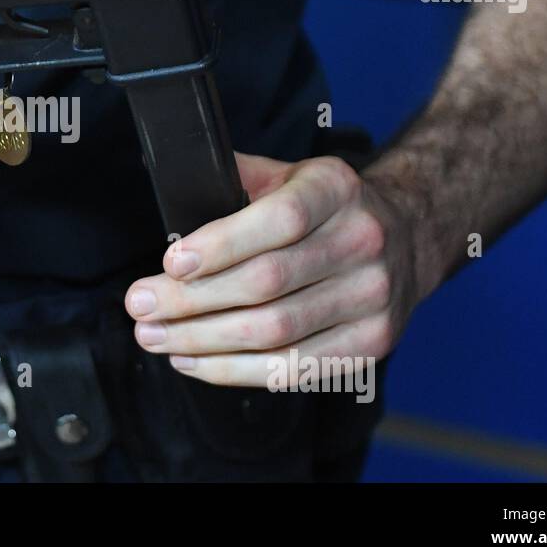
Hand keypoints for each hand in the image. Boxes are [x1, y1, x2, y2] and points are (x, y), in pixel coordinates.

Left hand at [124, 152, 421, 386]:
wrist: (406, 239)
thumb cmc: (325, 209)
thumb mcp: (289, 175)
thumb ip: (236, 180)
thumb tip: (172, 184)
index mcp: (335, 188)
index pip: (279, 220)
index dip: (221, 244)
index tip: (170, 262)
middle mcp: (361, 241)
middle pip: (267, 282)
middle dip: (191, 300)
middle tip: (140, 305)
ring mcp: (371, 297)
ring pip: (274, 333)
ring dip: (202, 340)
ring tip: (155, 336)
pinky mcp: (370, 344)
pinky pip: (291, 369)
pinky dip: (233, 370)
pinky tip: (193, 360)